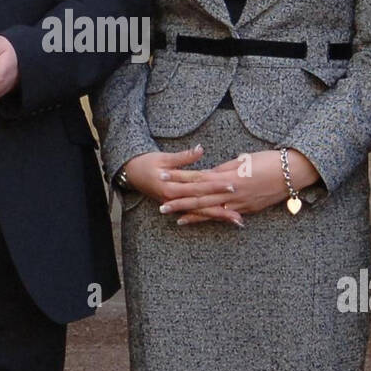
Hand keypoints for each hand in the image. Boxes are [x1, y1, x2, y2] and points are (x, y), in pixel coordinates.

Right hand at [121, 146, 243, 225]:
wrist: (131, 173)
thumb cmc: (147, 163)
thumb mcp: (164, 157)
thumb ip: (183, 156)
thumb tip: (200, 149)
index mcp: (172, 184)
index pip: (198, 184)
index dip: (215, 184)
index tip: (232, 184)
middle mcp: (174, 197)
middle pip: (202, 202)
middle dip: (221, 206)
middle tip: (239, 210)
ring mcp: (175, 204)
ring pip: (200, 211)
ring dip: (218, 216)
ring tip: (236, 220)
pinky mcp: (176, 206)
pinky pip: (194, 213)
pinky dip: (208, 217)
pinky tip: (221, 219)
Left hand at [160, 149, 319, 225]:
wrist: (292, 172)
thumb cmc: (269, 160)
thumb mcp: (244, 160)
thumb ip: (226, 168)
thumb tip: (212, 174)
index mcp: (229, 175)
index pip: (198, 177)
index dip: (180, 178)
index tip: (164, 177)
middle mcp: (231, 191)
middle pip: (199, 196)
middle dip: (179, 200)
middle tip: (161, 204)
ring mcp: (238, 203)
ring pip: (209, 209)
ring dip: (190, 213)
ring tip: (173, 216)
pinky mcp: (246, 210)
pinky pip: (223, 216)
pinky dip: (209, 219)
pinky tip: (196, 222)